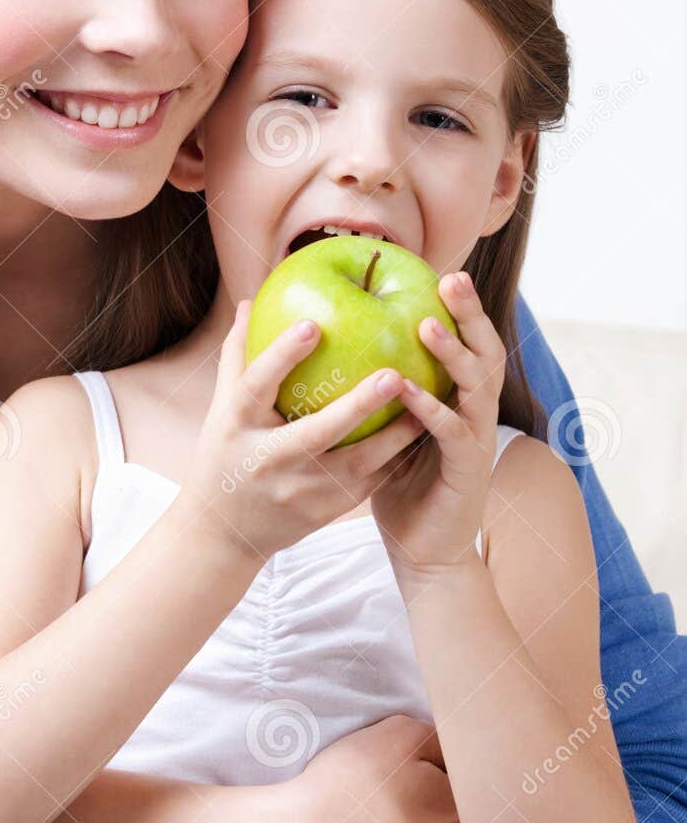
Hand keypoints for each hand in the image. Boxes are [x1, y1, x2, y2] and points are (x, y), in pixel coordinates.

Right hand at [181, 299, 427, 562]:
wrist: (224, 535)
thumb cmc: (223, 455)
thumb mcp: (222, 409)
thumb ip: (239, 355)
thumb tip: (253, 300)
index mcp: (237, 427)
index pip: (256, 387)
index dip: (281, 357)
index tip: (312, 324)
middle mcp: (269, 461)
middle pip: (317, 433)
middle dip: (357, 406)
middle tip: (393, 373)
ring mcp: (301, 492)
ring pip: (359, 463)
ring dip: (397, 434)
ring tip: (430, 398)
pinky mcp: (328, 512)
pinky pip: (372, 480)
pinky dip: (399, 455)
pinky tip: (427, 427)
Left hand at [368, 271, 506, 589]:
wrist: (425, 554)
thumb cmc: (400, 490)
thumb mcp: (390, 432)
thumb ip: (380, 394)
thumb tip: (337, 349)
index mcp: (460, 401)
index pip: (467, 343)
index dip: (459, 307)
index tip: (438, 268)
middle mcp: (476, 415)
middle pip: (484, 352)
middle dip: (471, 314)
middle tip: (450, 278)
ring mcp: (476, 442)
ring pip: (475, 387)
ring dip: (453, 354)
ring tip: (428, 323)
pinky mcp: (467, 472)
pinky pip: (450, 434)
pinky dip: (431, 409)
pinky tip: (406, 390)